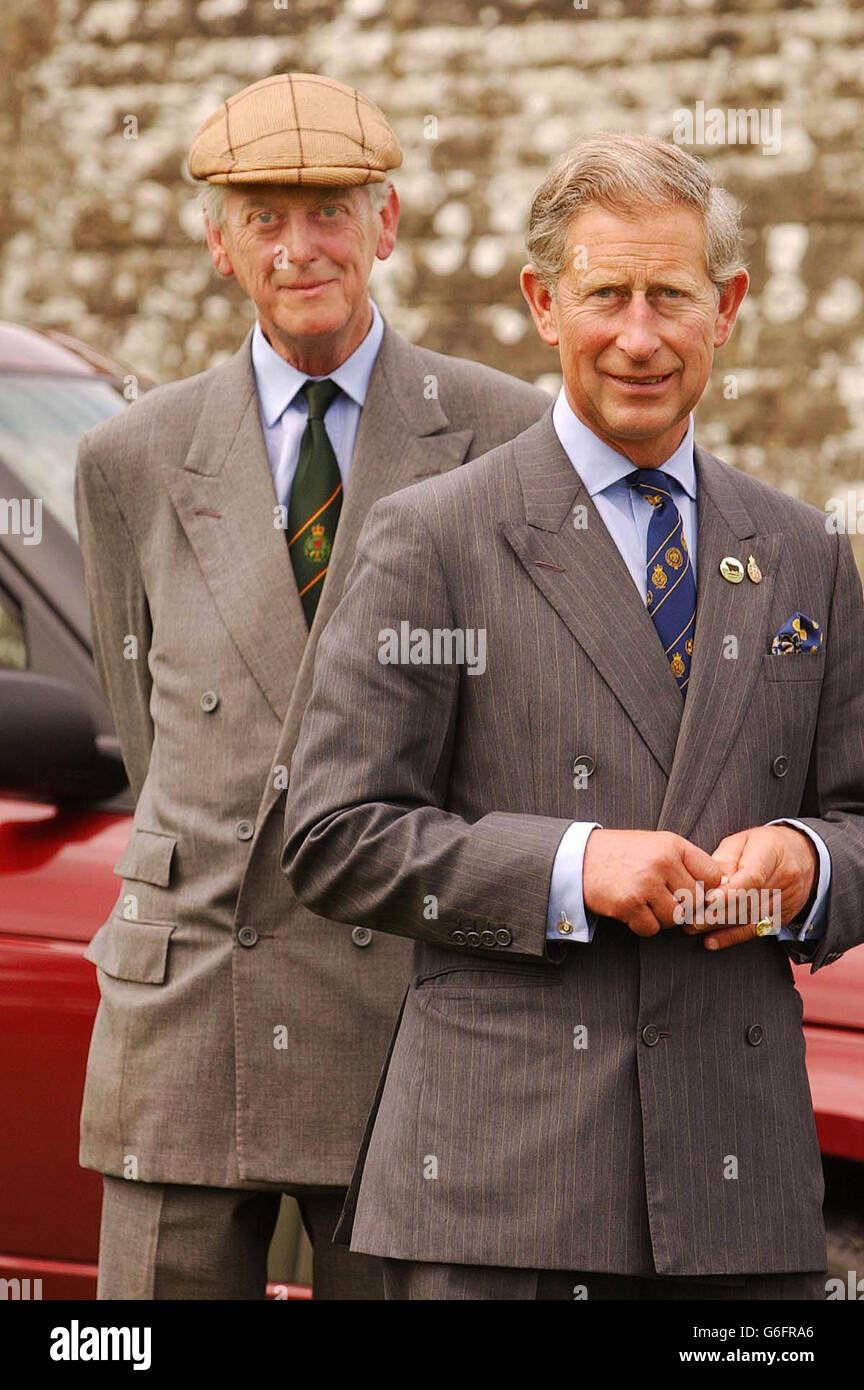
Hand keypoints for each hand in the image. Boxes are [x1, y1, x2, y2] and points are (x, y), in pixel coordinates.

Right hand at [582, 829, 725, 936]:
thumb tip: (718, 888)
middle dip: (682, 906)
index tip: (692, 891)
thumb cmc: (623, 853)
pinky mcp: (628, 904)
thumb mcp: (657, 844)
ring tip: (646, 903)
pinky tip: (632, 911)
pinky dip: (643, 925)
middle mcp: (662, 862)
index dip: (705, 889)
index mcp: (673, 845)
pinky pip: (651, 928)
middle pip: (695, 901)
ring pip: (675, 918)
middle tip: (664, 900)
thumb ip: (685, 862)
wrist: (579, 857)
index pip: (712, 876)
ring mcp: (645, 884)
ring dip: (663, 917)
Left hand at [684, 824, 818, 950]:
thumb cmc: (763, 845)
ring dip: (719, 926)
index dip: (731, 891)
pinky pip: (756, 930)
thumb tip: (708, 882)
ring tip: (692, 927)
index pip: (753, 876)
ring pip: (750, 918)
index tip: (709, 900)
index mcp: (772, 853)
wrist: (803, 855)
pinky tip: (711, 941)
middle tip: (689, 918)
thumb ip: (724, 860)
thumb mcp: (742, 841)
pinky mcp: (783, 917)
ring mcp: (786, 900)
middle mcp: (784, 879)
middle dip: (717, 912)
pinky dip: (732, 937)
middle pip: (749, 901)